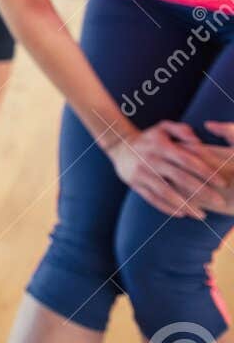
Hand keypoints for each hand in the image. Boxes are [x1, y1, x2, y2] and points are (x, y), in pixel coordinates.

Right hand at [109, 122, 231, 217]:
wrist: (118, 145)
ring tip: (203, 215)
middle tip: (219, 202)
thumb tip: (198, 142)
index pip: (188, 160)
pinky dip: (167, 208)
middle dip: (202, 191)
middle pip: (180, 178)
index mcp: (161, 145)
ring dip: (186, 205)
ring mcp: (142, 173)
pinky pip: (152, 198)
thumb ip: (181, 130)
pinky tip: (182, 214)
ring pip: (166, 192)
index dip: (207, 172)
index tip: (223, 183)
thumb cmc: (149, 138)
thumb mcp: (162, 127)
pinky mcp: (134, 184)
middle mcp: (151, 159)